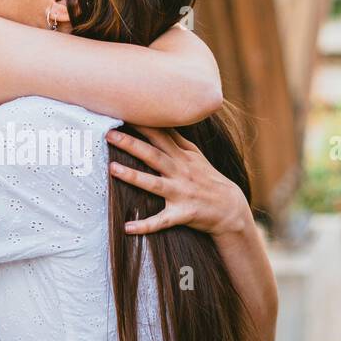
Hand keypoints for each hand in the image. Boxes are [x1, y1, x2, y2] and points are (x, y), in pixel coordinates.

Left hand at [106, 127, 248, 236]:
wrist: (230, 209)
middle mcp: (181, 172)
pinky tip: (127, 227)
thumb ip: (177, 140)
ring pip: (155, 184)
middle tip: (109, 134)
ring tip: (112, 169)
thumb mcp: (196, 156)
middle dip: (131, 144)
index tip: (123, 112)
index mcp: (182, 157)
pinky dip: (145, 225)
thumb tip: (161, 121)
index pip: (160, 135)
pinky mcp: (183, 214)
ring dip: (133, 177)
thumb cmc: (208, 179)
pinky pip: (162, 221)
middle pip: (154, 155)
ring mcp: (182, 193)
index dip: (142, 124)